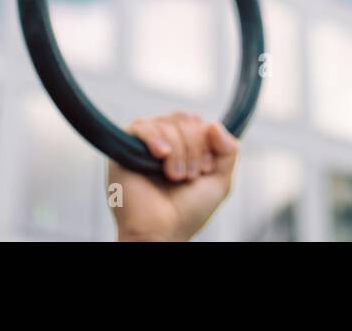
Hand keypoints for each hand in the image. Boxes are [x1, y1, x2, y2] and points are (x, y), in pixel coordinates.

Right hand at [107, 111, 239, 241]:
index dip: (205, 141)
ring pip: (166, 123)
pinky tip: (162, 155)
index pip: (196, 122)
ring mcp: (143, 145)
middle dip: (193, 146)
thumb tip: (214, 123)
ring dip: (178, 151)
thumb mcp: (219, 181)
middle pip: (183, 119)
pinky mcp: (123, 150)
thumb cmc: (187, 212)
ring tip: (174, 177)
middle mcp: (163, 142)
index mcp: (183, 146)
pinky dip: (155, 138)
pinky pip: (141, 126)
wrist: (161, 233)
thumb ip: (228, 150)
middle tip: (189, 176)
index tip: (204, 169)